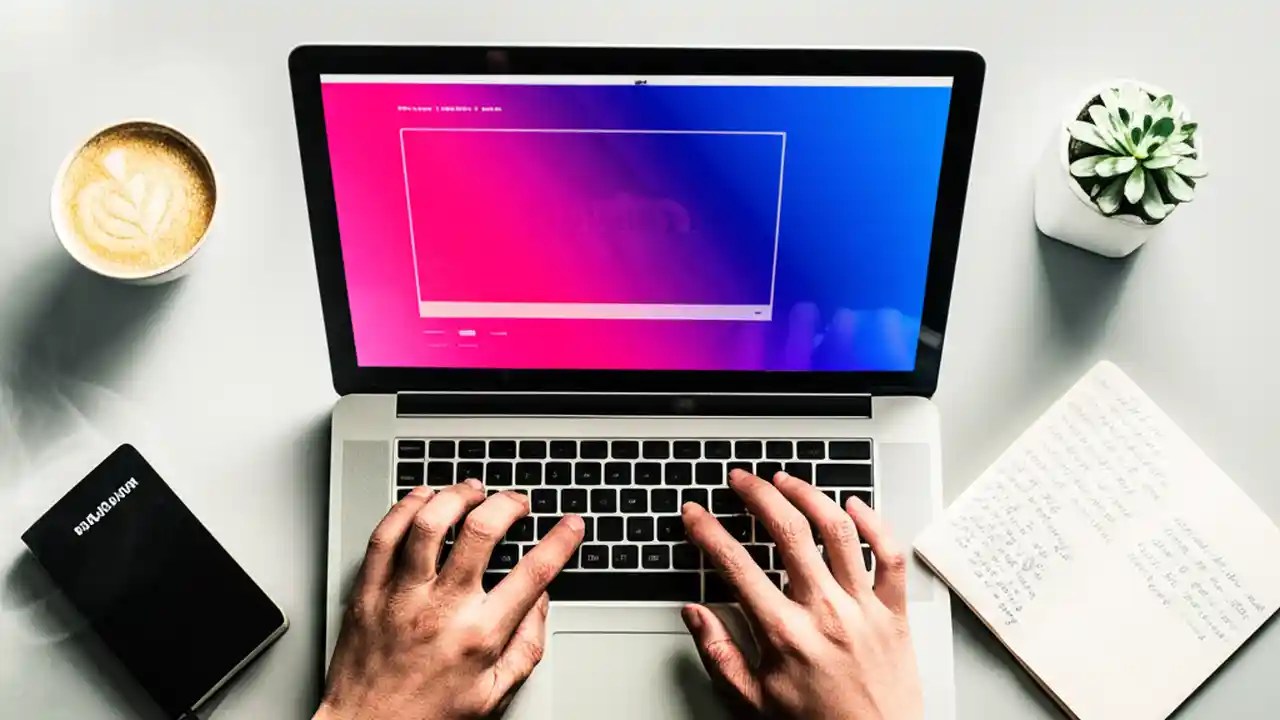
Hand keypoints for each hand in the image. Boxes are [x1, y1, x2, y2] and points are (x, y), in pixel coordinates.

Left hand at [315, 480, 583, 719]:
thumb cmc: (425, 717)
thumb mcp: (493, 695)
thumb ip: (525, 647)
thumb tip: (540, 603)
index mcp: (479, 635)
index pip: (533, 574)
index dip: (560, 541)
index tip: (570, 524)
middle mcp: (441, 609)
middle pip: (482, 532)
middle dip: (508, 504)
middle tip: (517, 502)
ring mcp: (401, 596)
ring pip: (429, 523)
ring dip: (456, 496)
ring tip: (472, 490)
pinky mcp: (368, 592)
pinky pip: (384, 536)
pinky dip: (405, 508)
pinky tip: (422, 499)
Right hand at [681, 470, 921, 719]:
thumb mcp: (753, 700)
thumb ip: (719, 653)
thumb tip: (694, 614)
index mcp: (785, 633)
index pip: (736, 565)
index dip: (708, 532)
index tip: (695, 514)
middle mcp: (825, 612)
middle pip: (788, 531)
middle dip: (757, 494)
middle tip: (740, 479)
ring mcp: (863, 607)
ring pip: (838, 530)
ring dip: (808, 495)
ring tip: (786, 479)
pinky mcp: (894, 611)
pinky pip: (889, 555)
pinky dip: (874, 522)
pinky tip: (853, 505)